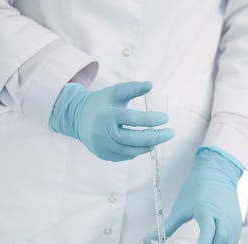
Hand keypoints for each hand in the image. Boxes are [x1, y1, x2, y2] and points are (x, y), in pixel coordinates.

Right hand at [49, 81, 172, 161]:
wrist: (77, 118)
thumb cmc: (101, 103)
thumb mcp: (115, 92)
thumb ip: (132, 88)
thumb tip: (151, 84)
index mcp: (107, 116)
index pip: (133, 119)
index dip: (151, 119)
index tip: (166, 118)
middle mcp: (103, 133)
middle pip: (134, 139)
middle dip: (155, 137)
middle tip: (170, 133)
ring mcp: (103, 146)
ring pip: (131, 151)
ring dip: (148, 145)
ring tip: (159, 138)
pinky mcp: (104, 155)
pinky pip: (125, 155)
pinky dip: (137, 150)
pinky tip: (145, 144)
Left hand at [144, 147, 242, 243]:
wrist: (219, 175)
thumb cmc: (197, 191)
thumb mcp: (180, 208)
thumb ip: (166, 227)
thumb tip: (146, 241)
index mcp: (207, 210)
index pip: (207, 229)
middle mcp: (222, 217)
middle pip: (221, 240)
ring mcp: (232, 221)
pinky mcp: (237, 225)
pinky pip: (232, 243)